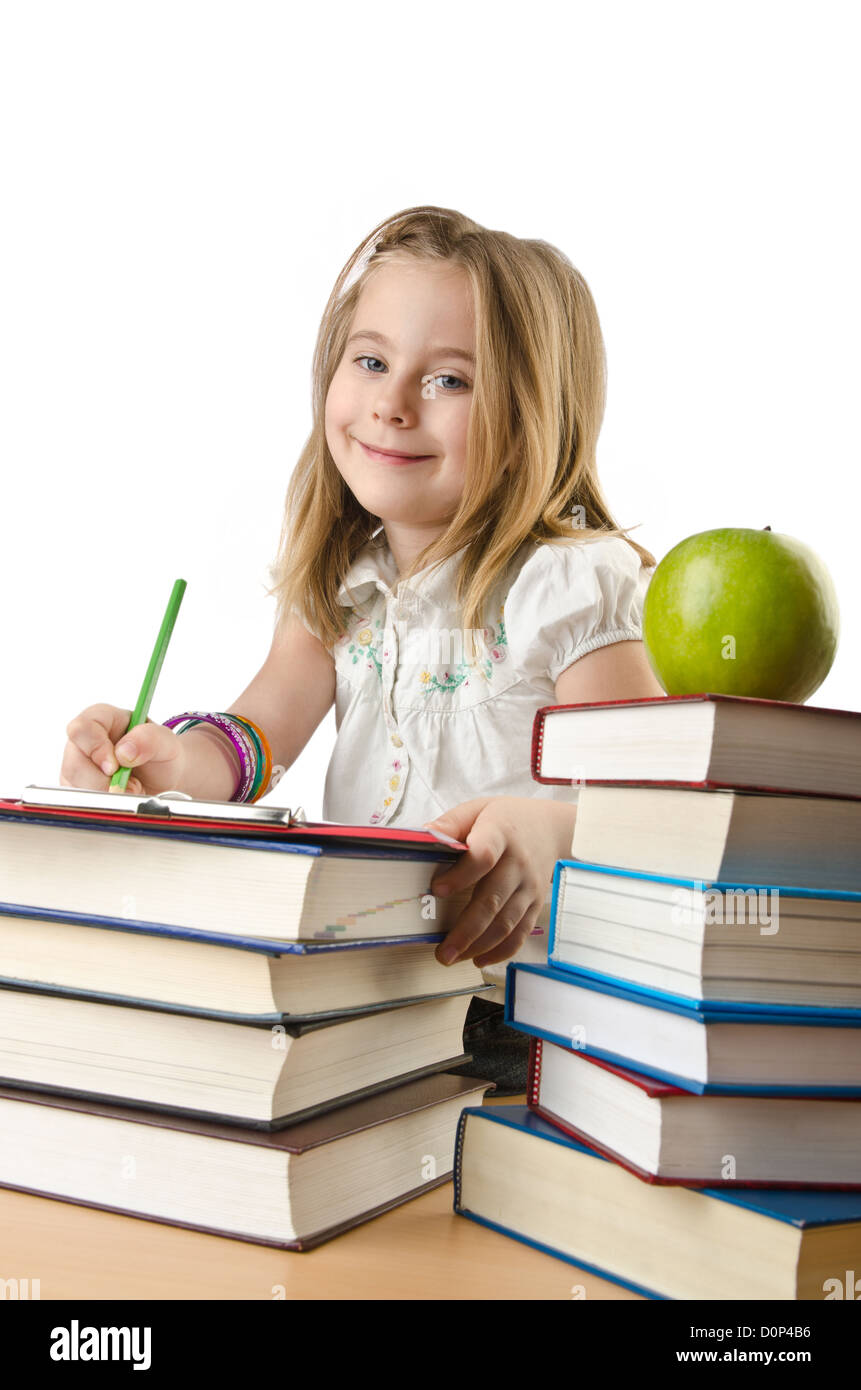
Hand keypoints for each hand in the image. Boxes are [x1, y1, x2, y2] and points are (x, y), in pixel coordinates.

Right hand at [61, 705, 186, 795]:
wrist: (166, 781)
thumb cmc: (161, 755)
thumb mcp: (166, 742)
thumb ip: (148, 738)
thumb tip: (123, 751)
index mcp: (102, 720)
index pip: (82, 729)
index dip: (95, 748)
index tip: (114, 767)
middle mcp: (84, 743)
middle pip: (75, 764)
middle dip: (103, 781)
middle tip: (130, 785)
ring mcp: (78, 769)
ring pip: (77, 787)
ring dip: (106, 794)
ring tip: (131, 788)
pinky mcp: (78, 791)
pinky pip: (81, 804)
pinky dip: (103, 806)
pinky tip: (121, 798)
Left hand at [424, 796, 576, 967]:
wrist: (550, 829)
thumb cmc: (505, 820)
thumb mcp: (476, 810)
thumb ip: (450, 824)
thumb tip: (423, 837)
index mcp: (500, 834)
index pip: (483, 856)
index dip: (461, 875)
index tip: (437, 889)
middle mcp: (518, 863)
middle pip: (492, 899)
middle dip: (466, 930)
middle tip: (442, 950)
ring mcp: (529, 886)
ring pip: (506, 922)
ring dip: (479, 945)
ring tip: (453, 957)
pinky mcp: (536, 903)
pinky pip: (520, 932)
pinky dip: (501, 951)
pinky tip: (479, 959)